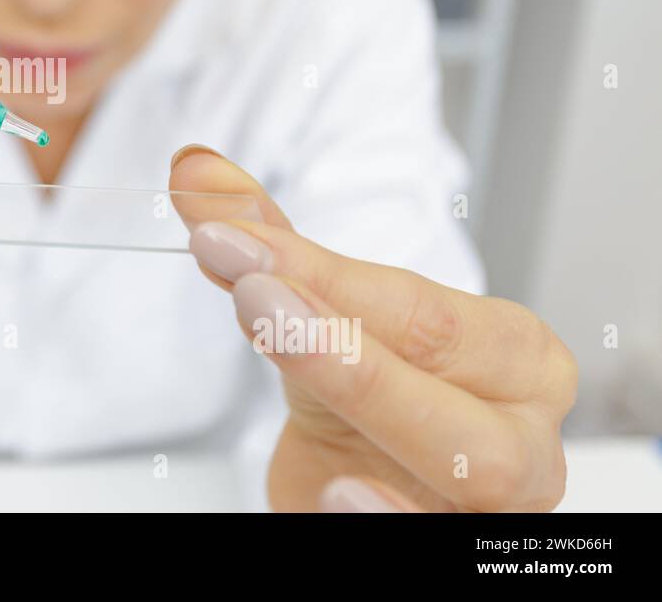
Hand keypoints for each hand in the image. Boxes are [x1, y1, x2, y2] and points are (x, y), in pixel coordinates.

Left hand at [169, 144, 576, 511]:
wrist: (377, 499)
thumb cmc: (373, 407)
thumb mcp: (322, 324)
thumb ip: (270, 249)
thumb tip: (194, 170)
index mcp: (512, 353)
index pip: (415, 302)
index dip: (317, 270)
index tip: (224, 238)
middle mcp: (522, 428)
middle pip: (444, 368)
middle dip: (342, 327)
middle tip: (252, 294)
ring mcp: (495, 504)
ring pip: (465, 460)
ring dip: (367, 396)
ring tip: (283, 343)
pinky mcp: (450, 546)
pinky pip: (433, 538)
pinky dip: (391, 517)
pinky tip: (339, 494)